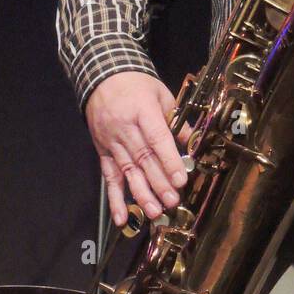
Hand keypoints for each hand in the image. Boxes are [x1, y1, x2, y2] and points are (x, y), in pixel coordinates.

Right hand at [85, 72, 192, 228]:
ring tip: (154, 212)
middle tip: (173, 201)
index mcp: (142, 111)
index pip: (157, 139)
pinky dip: (115, 199)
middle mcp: (125, 129)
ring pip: (128, 171)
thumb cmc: (136, 84)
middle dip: (159, 183)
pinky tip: (122, 218)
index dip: (169, 161)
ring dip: (141, 194)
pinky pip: (109, 178)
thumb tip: (192, 142)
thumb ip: (176, 120)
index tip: (181, 179)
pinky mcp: (102, 152)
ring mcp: (111, 142)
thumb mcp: (161, 94)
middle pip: (143, 159)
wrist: (101, 76)